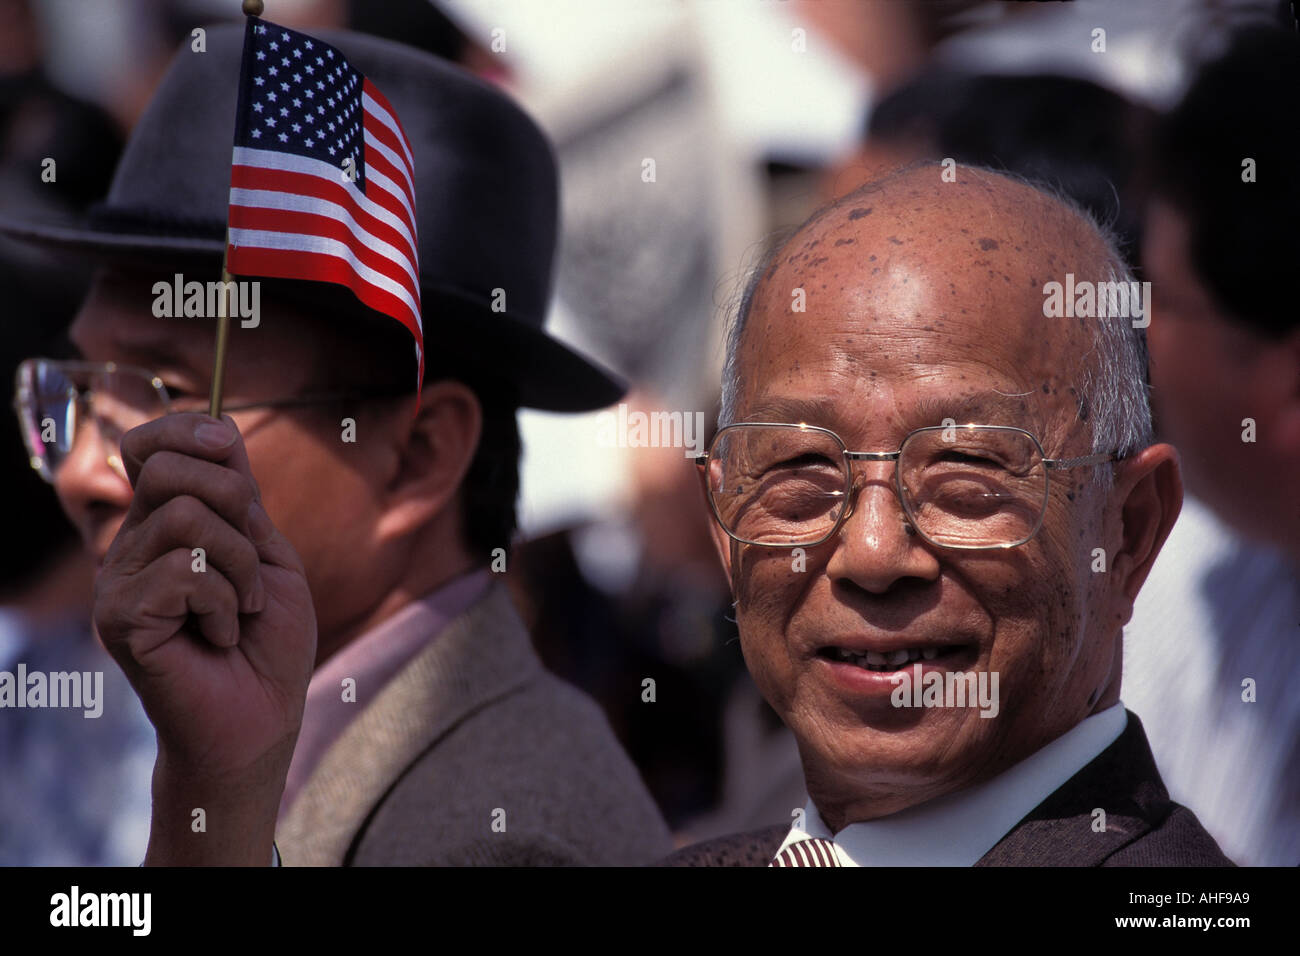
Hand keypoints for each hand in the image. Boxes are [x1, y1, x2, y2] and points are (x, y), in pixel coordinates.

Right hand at [94, 412, 315, 863]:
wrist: (262, 716)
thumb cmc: (270, 641)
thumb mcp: (268, 553)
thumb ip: (240, 497)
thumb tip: (219, 427)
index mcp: (164, 527)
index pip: (151, 447)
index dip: (187, 430)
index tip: (227, 444)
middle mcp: (132, 548)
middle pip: (167, 470)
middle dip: (234, 503)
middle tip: (253, 565)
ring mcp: (118, 583)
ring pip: (184, 518)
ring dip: (240, 566)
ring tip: (242, 609)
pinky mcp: (119, 618)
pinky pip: (184, 572)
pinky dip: (224, 603)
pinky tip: (220, 636)